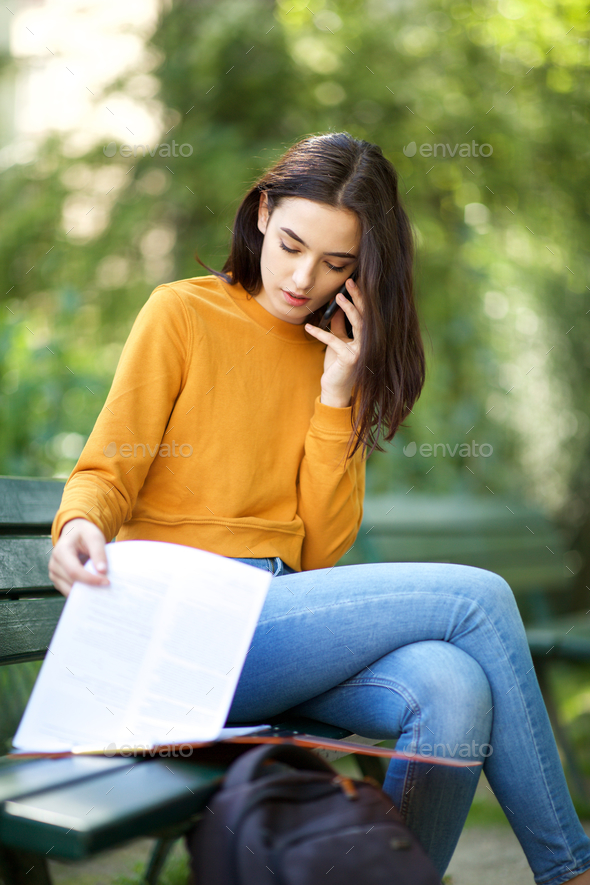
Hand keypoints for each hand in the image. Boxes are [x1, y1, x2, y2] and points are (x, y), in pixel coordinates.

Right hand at [49, 518, 109, 596]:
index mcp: (61, 551)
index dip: (90, 579)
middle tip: (107, 588)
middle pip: (72, 582)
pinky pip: (68, 591)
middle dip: (90, 587)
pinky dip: (81, 593)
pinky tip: (93, 589)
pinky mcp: (58, 580)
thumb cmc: (85, 534)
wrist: (75, 532)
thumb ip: (99, 553)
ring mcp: (54, 573)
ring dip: (86, 592)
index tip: (106, 582)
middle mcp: (54, 564)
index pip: (74, 571)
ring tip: (101, 590)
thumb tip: (102, 571)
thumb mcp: (95, 537)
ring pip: (69, 590)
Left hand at [304, 277, 363, 405]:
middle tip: (350, 282)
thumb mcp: (337, 342)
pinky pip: (334, 341)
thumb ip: (339, 326)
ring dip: (347, 309)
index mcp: (366, 338)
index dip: (361, 298)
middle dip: (358, 297)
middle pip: (365, 315)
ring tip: (338, 297)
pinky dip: (320, 333)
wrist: (335, 389)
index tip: (354, 282)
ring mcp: (361, 351)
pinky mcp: (350, 359)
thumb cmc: (337, 365)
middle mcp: (368, 343)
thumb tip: (336, 308)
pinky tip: (308, 328)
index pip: (366, 314)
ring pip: (358, 325)